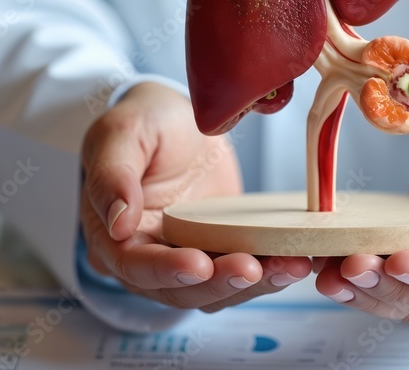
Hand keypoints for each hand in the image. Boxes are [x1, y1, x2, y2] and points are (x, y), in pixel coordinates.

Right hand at [81, 82, 311, 311]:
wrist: (178, 118)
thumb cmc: (142, 121)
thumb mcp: (120, 133)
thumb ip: (113, 175)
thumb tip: (117, 223)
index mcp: (112, 236)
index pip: (135, 265)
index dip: (166, 270)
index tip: (199, 264)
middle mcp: (148, 258)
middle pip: (181, 290)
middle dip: (219, 282)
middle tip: (253, 269)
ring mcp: (187, 257)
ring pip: (217, 289)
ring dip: (253, 284)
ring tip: (289, 265)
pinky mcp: (222, 249)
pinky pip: (244, 268)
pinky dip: (270, 269)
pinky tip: (296, 259)